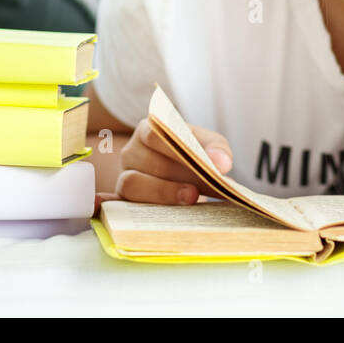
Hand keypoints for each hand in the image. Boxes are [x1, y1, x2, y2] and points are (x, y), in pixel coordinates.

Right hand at [96, 117, 233, 207]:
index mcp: (149, 129)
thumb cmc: (191, 158)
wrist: (181, 177)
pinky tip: (151, 213)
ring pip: (133, 183)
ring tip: (193, 197)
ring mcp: (124, 175)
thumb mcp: (206, 145)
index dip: (183, 147)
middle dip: (184, 173)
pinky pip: (121, 205)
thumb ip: (216, 149)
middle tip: (212, 184)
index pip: (158, 133)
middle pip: (150, 160)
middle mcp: (132, 150)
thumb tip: (222, 164)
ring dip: (165, 192)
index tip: (214, 163)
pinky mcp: (122, 201)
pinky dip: (130, 207)